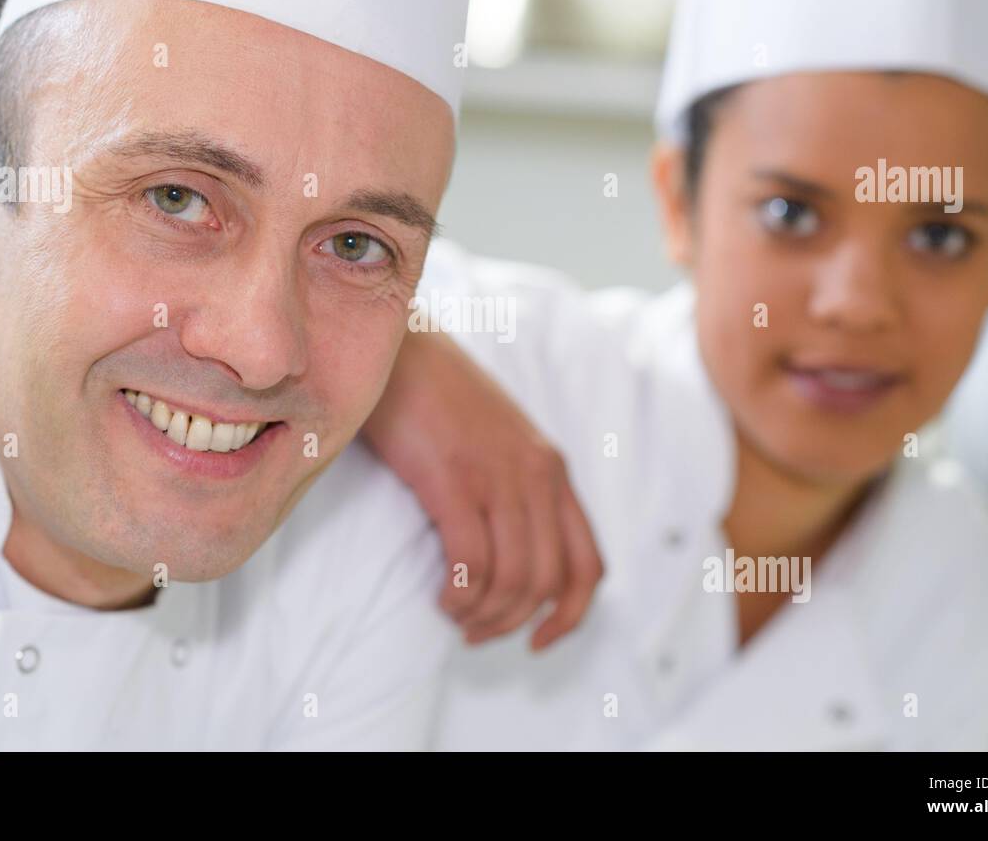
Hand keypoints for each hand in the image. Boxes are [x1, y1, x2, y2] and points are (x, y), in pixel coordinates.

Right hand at [362, 330, 603, 649]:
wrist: (398, 348)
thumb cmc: (437, 398)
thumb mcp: (500, 442)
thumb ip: (516, 488)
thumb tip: (509, 554)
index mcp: (552, 471)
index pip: (588, 565)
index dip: (569, 616)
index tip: (537, 639)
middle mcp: (537, 476)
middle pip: (548, 582)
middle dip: (512, 622)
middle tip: (474, 631)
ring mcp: (498, 477)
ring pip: (513, 579)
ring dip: (482, 614)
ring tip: (454, 613)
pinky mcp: (453, 480)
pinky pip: (471, 563)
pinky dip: (459, 594)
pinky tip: (443, 596)